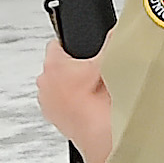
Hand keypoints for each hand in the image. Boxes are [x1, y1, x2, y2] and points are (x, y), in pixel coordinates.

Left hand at [34, 40, 105, 154]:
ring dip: (72, 88)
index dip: (73, 43)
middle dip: (74, 67)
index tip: (83, 48)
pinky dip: (73, 106)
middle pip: (59, 66)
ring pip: (60, 87)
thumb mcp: (110, 62)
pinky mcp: (55, 119)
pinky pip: (63, 106)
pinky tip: (91, 107)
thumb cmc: (97, 102)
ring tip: (94, 91)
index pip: (57, 43)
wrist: (99, 134)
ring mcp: (47, 103)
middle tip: (94, 72)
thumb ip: (113, 41)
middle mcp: (44, 83)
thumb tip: (119, 28)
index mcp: (53, 65)